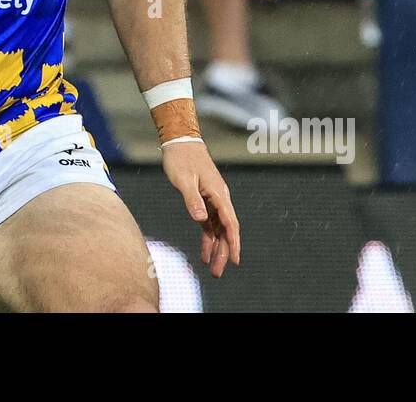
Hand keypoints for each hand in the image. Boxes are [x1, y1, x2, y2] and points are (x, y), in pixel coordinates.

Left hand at [162, 141, 239, 277]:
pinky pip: (209, 225)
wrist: (179, 142)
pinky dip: (207, 239)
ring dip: (216, 249)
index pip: (229, 223)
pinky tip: (204, 254)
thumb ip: (192, 199)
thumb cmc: (181, 158)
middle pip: (226, 230)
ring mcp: (212, 200)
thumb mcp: (183, 180)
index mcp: (218, 194)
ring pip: (218, 230)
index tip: (235, 260)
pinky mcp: (204, 201)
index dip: (233, 243)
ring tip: (213, 269)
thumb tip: (200, 219)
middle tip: (217, 273)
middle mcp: (219, 199)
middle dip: (224, 252)